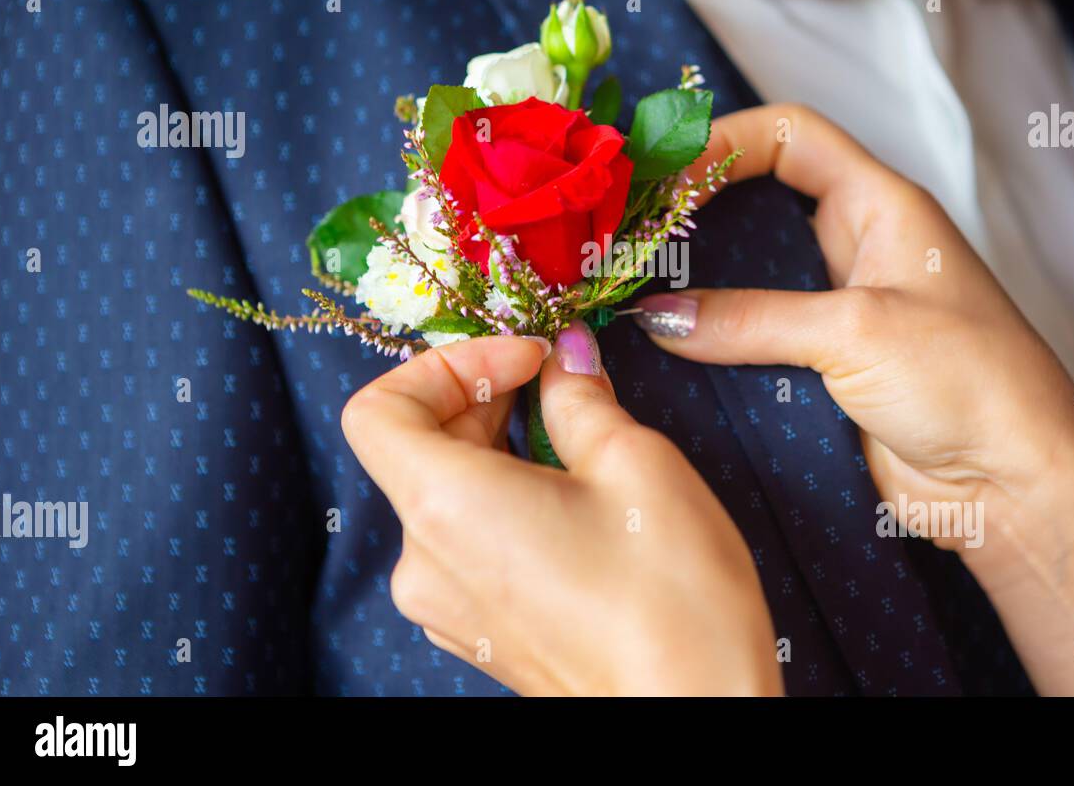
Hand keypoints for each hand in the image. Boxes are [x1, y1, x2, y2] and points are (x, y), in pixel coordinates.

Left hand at [340, 327, 782, 695]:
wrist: (694, 714)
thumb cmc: (670, 600)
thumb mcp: (635, 463)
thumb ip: (580, 398)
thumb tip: (565, 361)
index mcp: (447, 507)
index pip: (379, 410)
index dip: (444, 365)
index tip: (521, 359)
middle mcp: (428, 562)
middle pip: (415, 449)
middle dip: (482, 399)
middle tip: (557, 381)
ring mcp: (449, 606)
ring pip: (446, 496)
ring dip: (500, 450)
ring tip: (578, 445)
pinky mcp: (481, 631)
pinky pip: (469, 543)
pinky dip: (506, 502)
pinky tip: (575, 502)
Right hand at [635, 103, 1073, 694]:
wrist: (1014, 489)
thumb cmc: (976, 384)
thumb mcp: (858, 331)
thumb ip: (753, 319)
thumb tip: (661, 314)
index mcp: (881, 207)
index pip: (791, 138)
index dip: (725, 141)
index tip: (662, 172)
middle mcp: (853, 251)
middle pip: (756, 208)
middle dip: (691, 215)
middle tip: (623, 232)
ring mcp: (833, 314)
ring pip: (745, 282)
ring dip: (692, 287)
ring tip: (625, 290)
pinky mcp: (819, 372)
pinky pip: (750, 346)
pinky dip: (707, 348)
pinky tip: (659, 354)